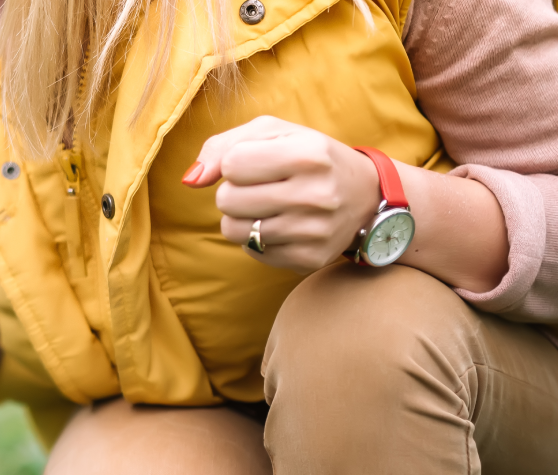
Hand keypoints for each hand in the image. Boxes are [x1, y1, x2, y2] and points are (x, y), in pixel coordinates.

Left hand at [183, 116, 382, 273]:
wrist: (366, 196)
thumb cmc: (309, 157)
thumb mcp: (273, 133)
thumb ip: (222, 146)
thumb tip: (191, 180)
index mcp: (308, 154)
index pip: (231, 164)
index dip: (235, 163)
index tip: (258, 163)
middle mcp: (315, 194)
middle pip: (227, 200)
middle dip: (234, 192)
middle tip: (262, 187)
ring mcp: (314, 231)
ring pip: (233, 230)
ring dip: (241, 217)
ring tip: (268, 206)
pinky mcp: (309, 259)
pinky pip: (253, 252)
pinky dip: (258, 238)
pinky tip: (283, 224)